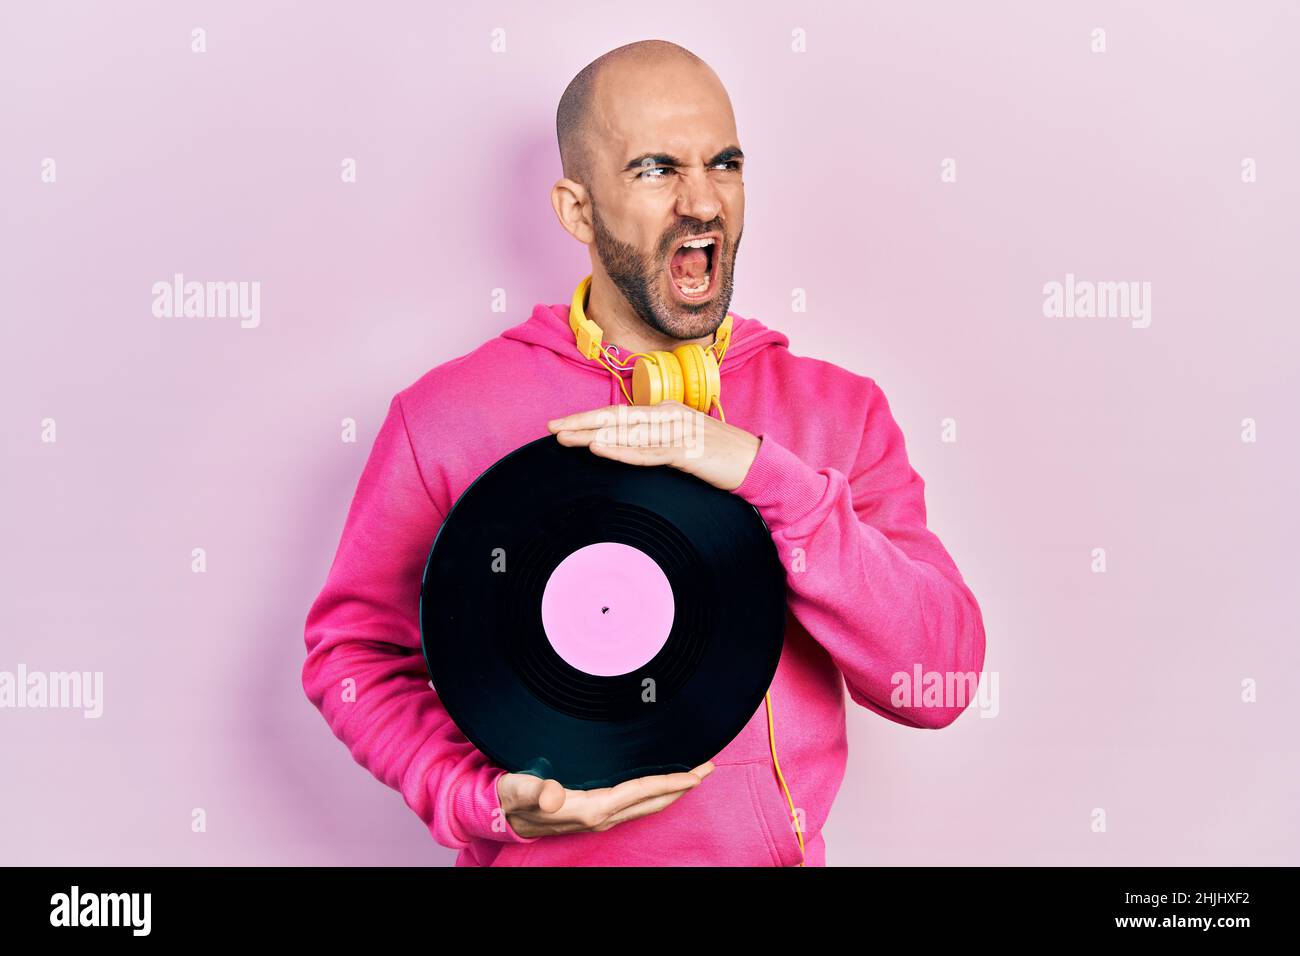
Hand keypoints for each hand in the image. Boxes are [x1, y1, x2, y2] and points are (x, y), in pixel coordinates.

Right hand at [497, 762, 714, 837]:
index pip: (639, 792)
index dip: (669, 783)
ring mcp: (601, 817)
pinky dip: (656, 792)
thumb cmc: (512, 798)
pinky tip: (662, 783)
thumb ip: (534, 791)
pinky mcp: (597, 813)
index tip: (695, 773)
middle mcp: (602, 816)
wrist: (501, 814)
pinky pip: (636, 803)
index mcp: (590, 808)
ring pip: (647, 804)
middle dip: (682, 786)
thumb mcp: (518, 790)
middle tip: (709, 766)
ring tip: (695, 772)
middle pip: (652, 801)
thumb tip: (551, 796)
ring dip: (673, 789)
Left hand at [547, 402, 760, 491]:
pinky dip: (620, 450)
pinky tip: (598, 449)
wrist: (756, 462)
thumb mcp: (685, 442)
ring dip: (592, 434)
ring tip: (565, 438)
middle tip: (551, 428)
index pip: (620, 413)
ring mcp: (676, 432)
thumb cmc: (721, 456)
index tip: (562, 425)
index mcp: (666, 411)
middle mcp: (668, 415)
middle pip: (616, 417)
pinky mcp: (685, 451)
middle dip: (580, 422)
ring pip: (626, 432)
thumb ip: (658, 440)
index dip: (588, 417)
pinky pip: (646, 452)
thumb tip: (630, 445)